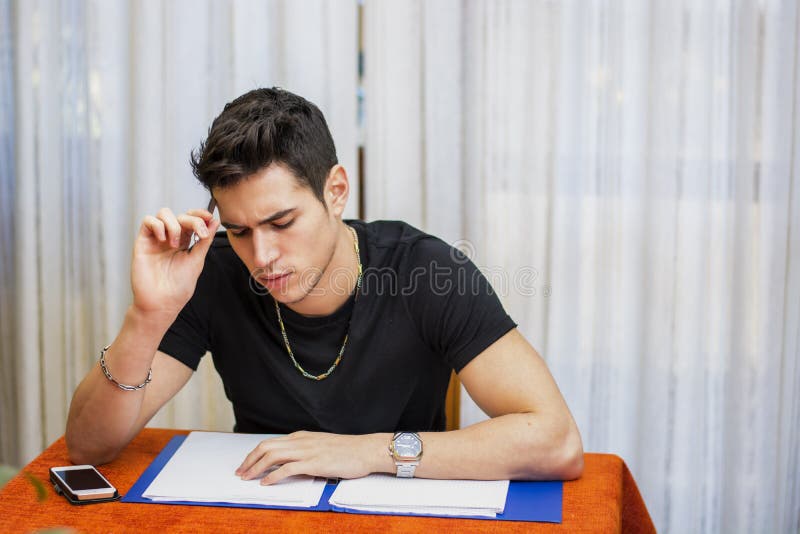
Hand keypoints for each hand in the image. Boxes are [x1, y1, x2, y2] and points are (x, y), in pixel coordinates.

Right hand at [131, 207, 219, 319]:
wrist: (162, 302)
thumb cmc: (179, 287)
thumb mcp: (197, 260)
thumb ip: (205, 240)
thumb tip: (215, 222)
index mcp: (184, 242)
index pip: (191, 219)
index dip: (200, 214)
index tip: (209, 217)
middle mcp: (170, 238)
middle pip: (180, 215)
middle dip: (192, 220)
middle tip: (199, 234)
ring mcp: (156, 239)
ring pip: (164, 213)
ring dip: (174, 225)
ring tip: (175, 244)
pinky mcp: (143, 242)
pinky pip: (147, 221)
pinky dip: (158, 225)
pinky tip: (163, 240)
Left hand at [235, 431, 390, 484]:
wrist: (366, 450)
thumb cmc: (348, 450)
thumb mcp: (322, 446)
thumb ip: (306, 451)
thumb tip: (292, 462)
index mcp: (302, 436)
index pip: (271, 442)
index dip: (255, 454)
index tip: (247, 464)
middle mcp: (301, 441)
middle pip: (266, 446)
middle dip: (249, 459)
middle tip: (240, 472)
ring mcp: (306, 451)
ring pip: (272, 455)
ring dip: (256, 467)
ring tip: (247, 477)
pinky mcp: (313, 463)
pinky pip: (286, 469)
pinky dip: (273, 476)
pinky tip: (266, 482)